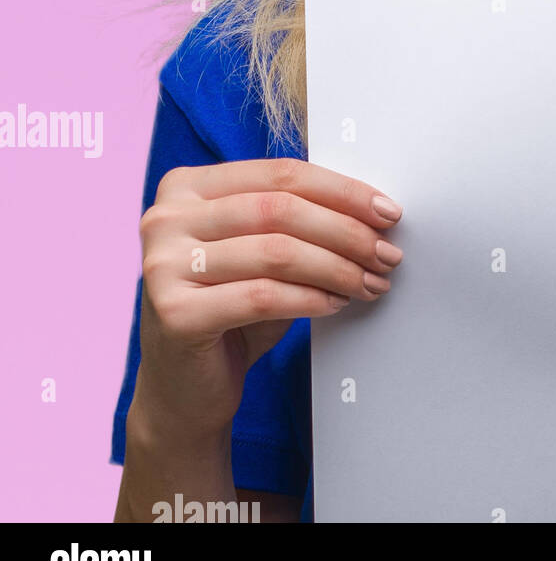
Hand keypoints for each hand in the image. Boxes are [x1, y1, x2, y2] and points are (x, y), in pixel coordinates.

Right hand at [131, 159, 403, 439]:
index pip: (280, 174)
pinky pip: (263, 296)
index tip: (387, 211)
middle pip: (281, 209)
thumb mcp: (260, 249)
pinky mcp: (174, 313)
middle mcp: (166, 218)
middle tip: (387, 253)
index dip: (342, 190)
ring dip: (338, 267)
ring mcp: (163, 265)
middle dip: (347, 231)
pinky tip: (337, 303)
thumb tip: (375, 211)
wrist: (182, 386)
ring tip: (370, 281)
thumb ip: (297, 219)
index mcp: (186, 186)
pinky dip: (311, 298)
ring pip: (277, 252)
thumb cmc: (230, 308)